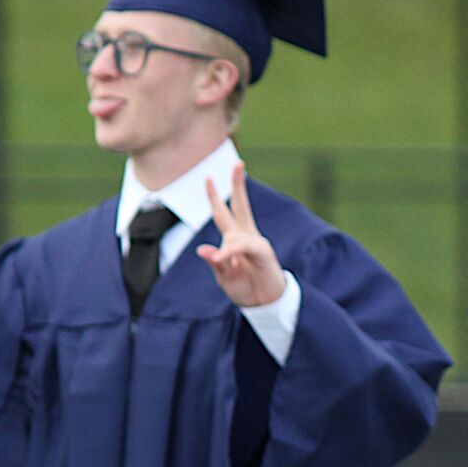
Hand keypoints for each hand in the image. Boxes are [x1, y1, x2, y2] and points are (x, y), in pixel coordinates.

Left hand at [196, 164, 284, 308]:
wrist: (266, 303)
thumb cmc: (245, 289)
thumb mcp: (224, 277)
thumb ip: (215, 263)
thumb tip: (201, 249)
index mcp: (234, 239)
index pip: (224, 213)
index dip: (215, 196)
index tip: (209, 177)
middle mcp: (246, 236)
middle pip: (241, 206)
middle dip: (238, 185)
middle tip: (238, 163)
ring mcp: (255, 242)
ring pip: (234, 236)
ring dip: (226, 251)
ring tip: (225, 266)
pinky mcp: (263, 252)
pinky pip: (243, 246)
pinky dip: (232, 251)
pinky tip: (225, 258)